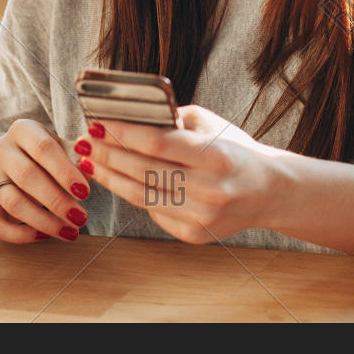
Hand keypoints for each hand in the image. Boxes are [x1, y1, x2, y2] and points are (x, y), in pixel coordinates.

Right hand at [0, 119, 90, 242]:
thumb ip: (77, 156)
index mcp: (22, 129)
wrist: (17, 161)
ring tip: (69, 231)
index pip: (43, 148)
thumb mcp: (62, 147)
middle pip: (27, 176)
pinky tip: (44, 236)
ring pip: (13, 202)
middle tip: (80, 218)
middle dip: (57, 200)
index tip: (85, 193)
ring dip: (44, 221)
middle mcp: (0, 149)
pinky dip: (21, 235)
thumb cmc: (48, 155)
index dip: (65, 172)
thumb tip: (91, 167)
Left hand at [77, 105, 283, 244]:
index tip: (98, 123)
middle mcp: (211, 189)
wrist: (270, 191)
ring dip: (111, 177)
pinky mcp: (195, 235)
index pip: (158, 143)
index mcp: (217, 155)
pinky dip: (132, 194)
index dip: (123, 133)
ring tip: (90, 162)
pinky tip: (116, 180)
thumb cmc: (235, 150)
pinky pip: (153, 212)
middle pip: (144, 171)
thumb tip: (127, 118)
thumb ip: (173, 120)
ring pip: (142, 196)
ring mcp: (202, 217)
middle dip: (108, 155)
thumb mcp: (212, 125)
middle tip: (84, 142)